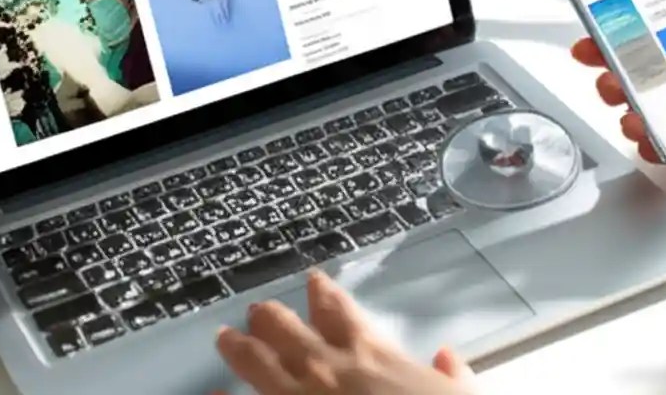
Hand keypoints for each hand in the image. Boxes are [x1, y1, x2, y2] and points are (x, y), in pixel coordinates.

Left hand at [215, 271, 475, 394]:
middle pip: (291, 331)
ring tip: (225, 337)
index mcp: (374, 355)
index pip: (342, 313)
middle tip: (257, 308)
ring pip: (262, 364)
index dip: (324, 294)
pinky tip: (211, 394)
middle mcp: (331, 368)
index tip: (313, 281)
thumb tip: (449, 360)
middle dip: (272, 317)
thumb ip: (453, 377)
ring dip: (242, 349)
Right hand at [572, 0, 665, 167]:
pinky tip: (649, 133)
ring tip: (627, 101)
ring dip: (624, 102)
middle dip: (607, 62)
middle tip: (599, 62)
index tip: (591, 15)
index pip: (647, 20)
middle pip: (635, 63)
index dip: (613, 18)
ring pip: (643, 103)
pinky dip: (651, 140)